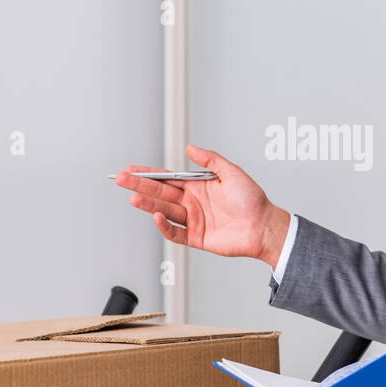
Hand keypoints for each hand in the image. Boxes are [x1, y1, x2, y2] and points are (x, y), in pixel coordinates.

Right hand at [113, 144, 291, 264]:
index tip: (131, 168)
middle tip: (121, 180)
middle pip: (160, 193)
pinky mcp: (197, 238)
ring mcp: (193, 220)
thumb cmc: (252, 200)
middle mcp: (192, 203)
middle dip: (140, 186)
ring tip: (133, 197)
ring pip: (165, 211)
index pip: (167, 178)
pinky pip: (176, 233)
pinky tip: (157, 216)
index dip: (149, 173)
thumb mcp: (232, 172)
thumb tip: (190, 148)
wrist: (264, 226)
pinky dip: (165, 226)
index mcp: (197, 186)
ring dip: (149, 204)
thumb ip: (210, 160)